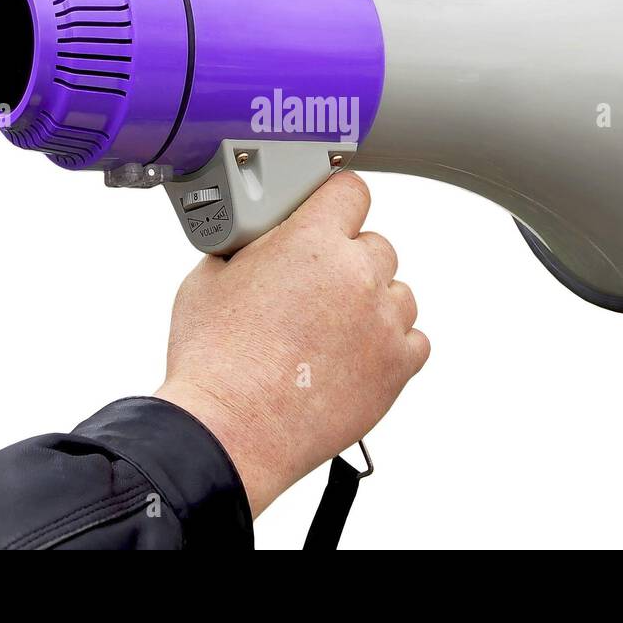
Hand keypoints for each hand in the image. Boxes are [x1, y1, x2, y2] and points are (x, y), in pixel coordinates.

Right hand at [155, 172, 428, 516]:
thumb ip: (246, 249)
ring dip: (373, 304)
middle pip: (376, 245)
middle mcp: (357, 274)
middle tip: (314, 291)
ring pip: (399, 293)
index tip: (329, 216)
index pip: (352, 191)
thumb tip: (255, 246)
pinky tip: (355, 357)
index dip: (337, 204)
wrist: (229, 431)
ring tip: (331, 332)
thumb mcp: (208, 278)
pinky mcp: (397, 366)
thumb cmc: (213, 361)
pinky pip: (414, 340)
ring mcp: (383, 321)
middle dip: (349, 262)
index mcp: (311, 241)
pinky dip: (390, 345)